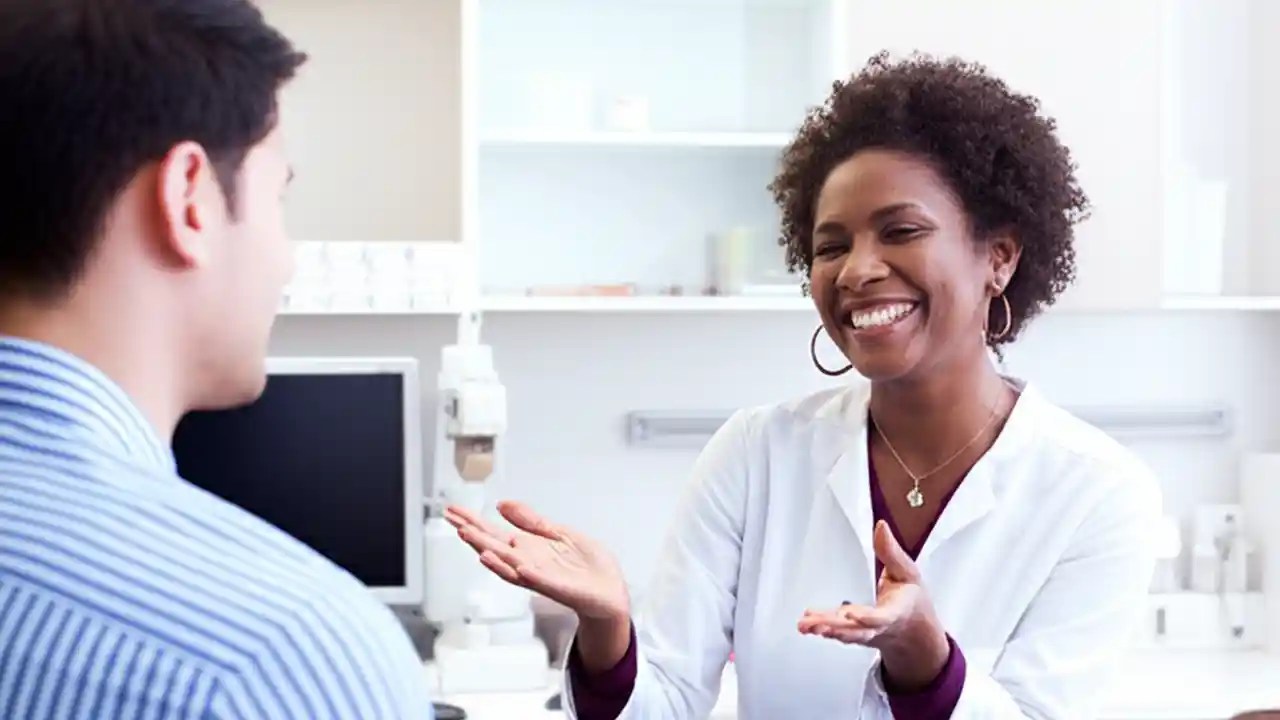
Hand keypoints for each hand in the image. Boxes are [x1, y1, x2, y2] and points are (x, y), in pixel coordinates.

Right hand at [444, 501, 630, 621]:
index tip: (452, 510)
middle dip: (474, 536)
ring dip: (491, 554)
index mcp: (528, 548)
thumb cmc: (585, 565)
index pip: (494, 534)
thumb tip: (501, 504)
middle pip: (495, 548)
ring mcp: (542, 577)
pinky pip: (542, 581)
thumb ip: (530, 521)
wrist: (610, 591)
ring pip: (510, 566)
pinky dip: (529, 573)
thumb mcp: (558, 532)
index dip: (473, 522)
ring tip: (472, 539)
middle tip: (453, 522)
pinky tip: (517, 565)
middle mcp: (528, 563)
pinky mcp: (562, 588)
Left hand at [796, 520, 950, 690]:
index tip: (850, 612)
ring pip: (844, 634)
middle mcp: (878, 628)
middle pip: (857, 630)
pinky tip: (806, 625)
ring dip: (824, 629)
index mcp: (895, 612)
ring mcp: (865, 634)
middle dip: (835, 627)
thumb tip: (881, 526)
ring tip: (805, 625)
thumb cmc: (911, 598)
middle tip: (815, 623)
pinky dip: (821, 629)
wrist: (914, 628)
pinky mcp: (853, 634)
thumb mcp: (908, 573)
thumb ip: (892, 552)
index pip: (881, 618)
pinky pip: (837, 633)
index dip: (866, 618)